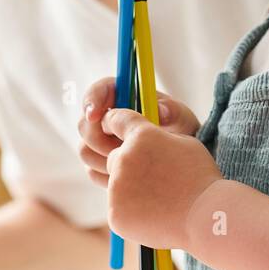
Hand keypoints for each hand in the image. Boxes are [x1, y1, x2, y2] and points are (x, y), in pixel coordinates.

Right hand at [78, 76, 201, 186]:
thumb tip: (159, 111)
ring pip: (85, 149)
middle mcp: (109, 119)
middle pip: (84, 123)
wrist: (181, 164)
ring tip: (132, 165)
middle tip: (119, 148)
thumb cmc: (182, 133)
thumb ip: (174, 112)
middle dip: (97, 137)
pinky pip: (92, 171)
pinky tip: (129, 178)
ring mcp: (102, 143)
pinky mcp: (102, 164)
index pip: (99, 91)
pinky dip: (107, 175)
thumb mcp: (183, 121)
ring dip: (103, 159)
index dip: (92, 100)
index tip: (95, 115)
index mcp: (125, 98)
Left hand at [99, 107, 221, 250]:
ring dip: (131, 189)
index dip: (115, 122)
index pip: (117, 120)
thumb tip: (142, 139)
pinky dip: (131, 211)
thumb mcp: (185, 144)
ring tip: (159, 199)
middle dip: (129, 164)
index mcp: (142, 136)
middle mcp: (124, 159)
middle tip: (153, 178)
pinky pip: (118, 208)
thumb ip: (157, 137)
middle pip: (114, 157)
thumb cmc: (200, 179)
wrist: (206, 219)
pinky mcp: (115, 214)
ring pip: (116, 184)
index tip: (112, 127)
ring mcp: (117, 188)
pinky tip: (155, 214)